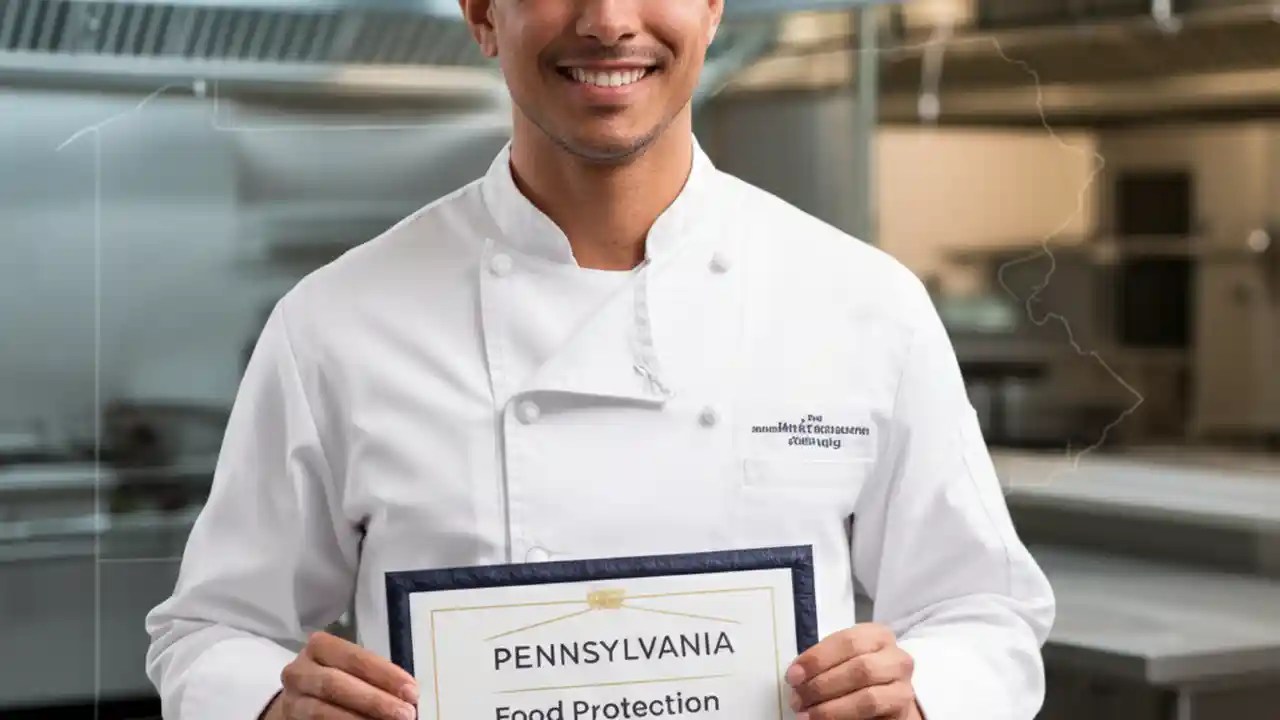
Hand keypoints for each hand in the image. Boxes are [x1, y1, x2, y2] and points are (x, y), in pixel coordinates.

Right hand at [263, 631, 418, 719]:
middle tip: (405, 714)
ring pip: (322, 712)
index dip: (385, 675)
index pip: (355, 658)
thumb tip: (408, 694)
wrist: (302, 699)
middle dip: (374, 700)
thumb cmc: (338, 678)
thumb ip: (375, 677)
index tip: (412, 691)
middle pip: (336, 684)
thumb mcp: (352, 669)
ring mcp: (292, 699)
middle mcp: (299, 671)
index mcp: (320, 647)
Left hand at [785, 623, 920, 719]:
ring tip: (806, 714)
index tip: (793, 676)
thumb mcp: (840, 659)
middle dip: (822, 686)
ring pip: (868, 698)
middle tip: (797, 699)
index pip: (847, 641)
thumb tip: (796, 676)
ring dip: (831, 708)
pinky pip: (872, 717)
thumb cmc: (854, 673)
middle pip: (859, 669)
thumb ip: (823, 662)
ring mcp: (904, 687)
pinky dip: (843, 718)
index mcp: (878, 635)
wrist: (883, 697)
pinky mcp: (903, 713)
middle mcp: (897, 658)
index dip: (817, 659)